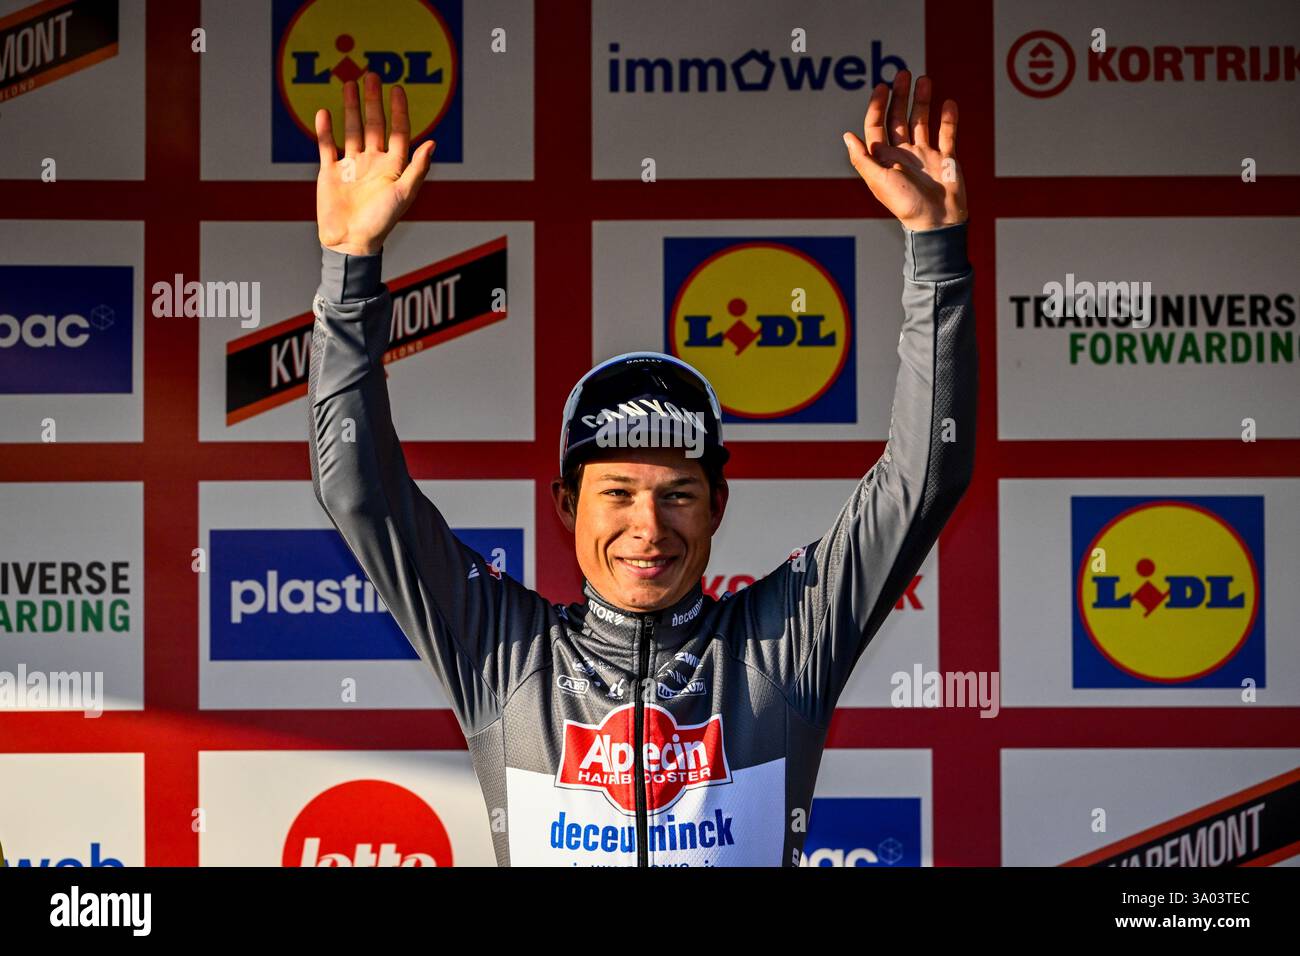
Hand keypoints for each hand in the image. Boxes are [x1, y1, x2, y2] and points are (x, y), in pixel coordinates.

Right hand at [316, 72, 435, 255]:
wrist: (351, 242)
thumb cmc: (381, 222)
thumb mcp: (404, 193)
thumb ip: (417, 168)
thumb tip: (432, 143)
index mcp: (393, 167)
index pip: (398, 132)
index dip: (399, 111)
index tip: (397, 89)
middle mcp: (373, 163)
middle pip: (374, 125)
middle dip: (373, 101)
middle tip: (372, 75)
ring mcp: (351, 166)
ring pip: (351, 130)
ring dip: (351, 108)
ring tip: (349, 84)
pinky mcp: (331, 173)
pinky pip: (327, 146)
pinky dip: (325, 130)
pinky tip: (324, 111)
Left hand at [842, 71, 966, 231]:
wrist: (937, 221)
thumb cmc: (905, 205)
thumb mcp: (878, 181)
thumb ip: (862, 159)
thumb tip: (846, 136)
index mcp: (884, 159)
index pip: (877, 126)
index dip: (877, 106)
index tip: (882, 86)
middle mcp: (903, 154)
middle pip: (899, 119)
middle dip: (900, 96)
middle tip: (903, 73)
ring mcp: (925, 155)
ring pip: (922, 121)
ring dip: (923, 101)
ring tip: (925, 79)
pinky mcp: (945, 158)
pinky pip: (947, 134)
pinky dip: (948, 118)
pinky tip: (948, 103)